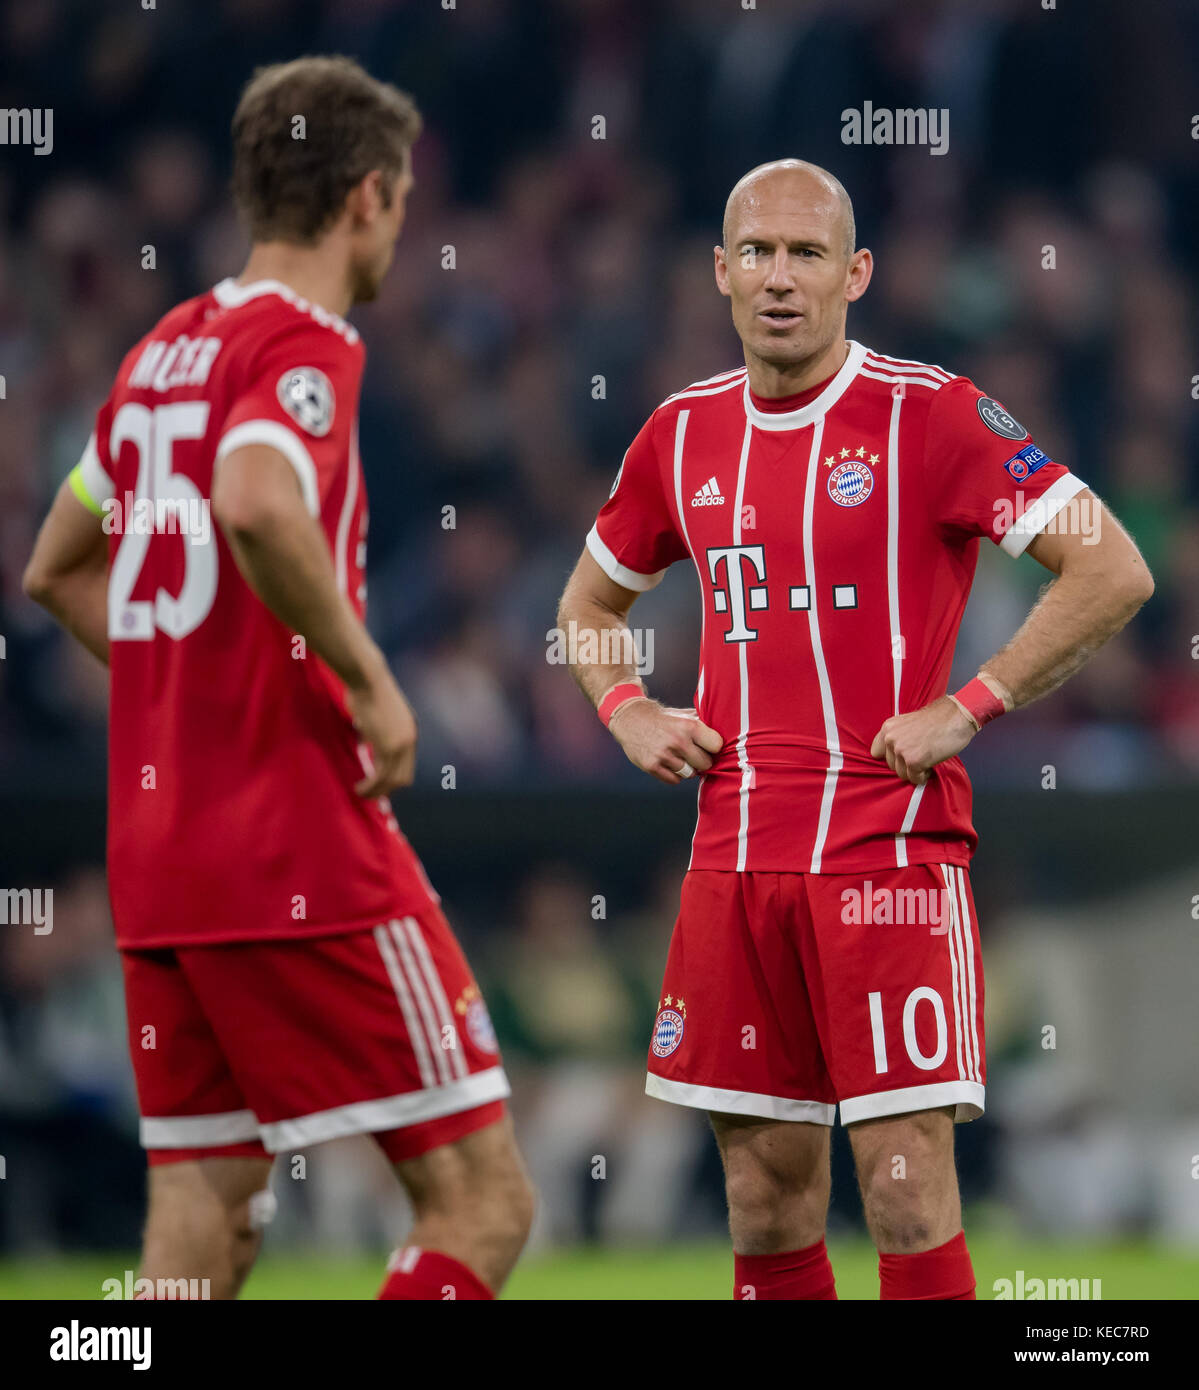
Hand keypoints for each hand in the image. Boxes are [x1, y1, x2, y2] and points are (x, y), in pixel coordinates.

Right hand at [345, 661, 418, 796]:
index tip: (377, 783)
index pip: (407, 764)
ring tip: (361, 793)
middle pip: (403, 777)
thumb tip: (366, 740)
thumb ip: (376, 731)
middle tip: (369, 792)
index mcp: (410, 731)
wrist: (367, 678)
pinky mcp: (389, 747)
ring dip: (376, 791)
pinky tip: (359, 787)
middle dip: (386, 789)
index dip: (393, 777)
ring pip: (392, 780)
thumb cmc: (366, 690)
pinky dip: (371, 786)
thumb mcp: (376, 714)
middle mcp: (410, 740)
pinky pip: (381, 776)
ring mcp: (401, 745)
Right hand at [609, 699, 723, 784]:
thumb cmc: (663, 718)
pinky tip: (670, 764)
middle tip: (695, 755)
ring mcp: (664, 755)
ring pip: (690, 774)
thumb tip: (728, 732)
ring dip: (688, 769)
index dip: (713, 748)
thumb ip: (703, 724)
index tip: (708, 747)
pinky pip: (674, 780)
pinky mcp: (652, 766)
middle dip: (702, 761)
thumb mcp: (683, 715)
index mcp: (689, 726)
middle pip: (705, 764)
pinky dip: (674, 775)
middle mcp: (678, 741)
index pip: (717, 746)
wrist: (630, 718)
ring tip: (681, 759)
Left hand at [870, 695, 975, 785]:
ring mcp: (901, 750)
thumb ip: (898, 737)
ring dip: (915, 771)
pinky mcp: (914, 762)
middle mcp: (891, 738)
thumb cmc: (938, 720)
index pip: (876, 752)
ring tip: (927, 759)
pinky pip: (915, 779)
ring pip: (902, 774)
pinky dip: (924, 776)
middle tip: (921, 756)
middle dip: (905, 765)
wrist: (957, 716)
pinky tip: (931, 765)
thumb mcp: (909, 723)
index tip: (902, 757)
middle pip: (890, 766)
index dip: (891, 757)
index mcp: (888, 728)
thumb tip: (894, 756)